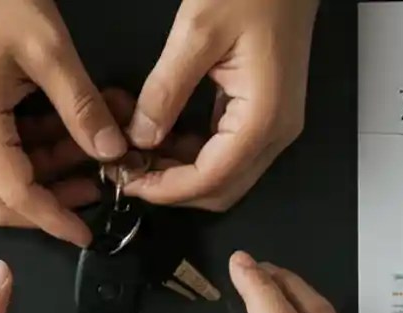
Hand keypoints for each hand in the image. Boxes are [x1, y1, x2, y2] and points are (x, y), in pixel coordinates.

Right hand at [0, 0, 128, 245]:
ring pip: (2, 176)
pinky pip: (1, 149)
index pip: (15, 196)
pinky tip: (73, 129)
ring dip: (49, 171)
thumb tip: (111, 151)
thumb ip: (81, 107)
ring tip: (97, 149)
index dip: (54, 220)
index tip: (87, 232)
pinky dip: (37, 148)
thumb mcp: (50, 51)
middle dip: (49, 203)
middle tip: (96, 189)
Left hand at [124, 0, 319, 210]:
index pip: (211, 179)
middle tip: (127, 170)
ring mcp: (275, 123)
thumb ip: (165, 90)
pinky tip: (161, 134)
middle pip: (221, 189)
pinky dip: (192, 153)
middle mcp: (276, 131)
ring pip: (224, 174)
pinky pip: (227, 151)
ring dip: (179, 172)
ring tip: (137, 150)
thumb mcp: (197, 32)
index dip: (166, 190)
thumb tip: (140, 137)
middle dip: (172, 188)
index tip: (126, 181)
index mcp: (263, 117)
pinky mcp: (266, 112)